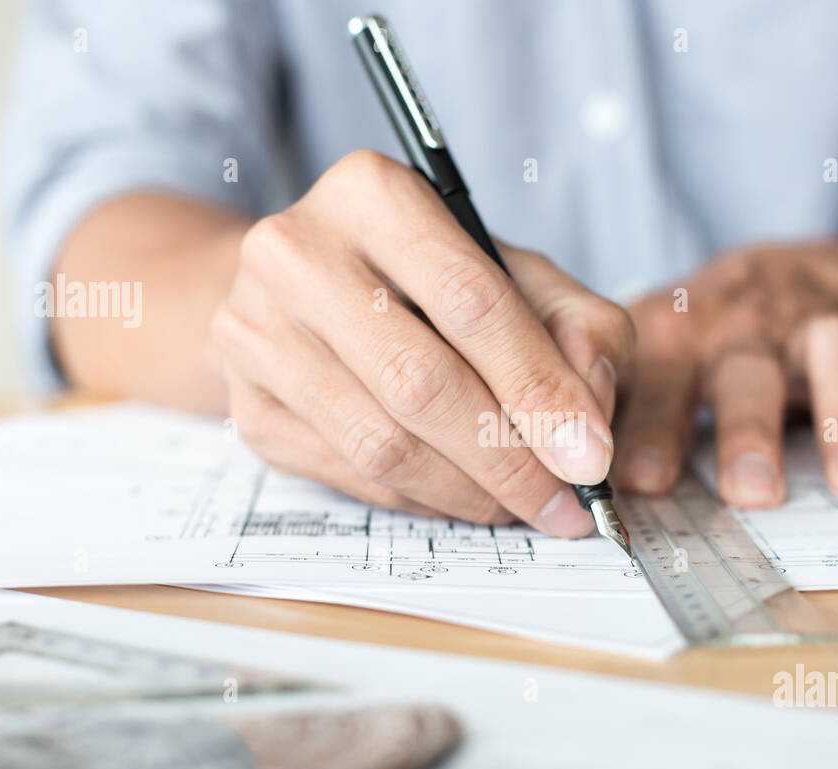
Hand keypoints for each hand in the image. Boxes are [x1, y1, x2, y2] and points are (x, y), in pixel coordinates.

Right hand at [212, 150, 634, 535]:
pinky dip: (422, 500)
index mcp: (372, 193)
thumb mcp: (518, 275)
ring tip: (523, 505)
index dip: (539, 389)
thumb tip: (588, 421)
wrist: (307, 291)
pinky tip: (464, 497)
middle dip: (509, 459)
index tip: (590, 457)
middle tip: (566, 504)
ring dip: (468, 492)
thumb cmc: (429, 280)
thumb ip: (578, 327)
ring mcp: (256, 332)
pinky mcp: (246, 406)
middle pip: (420, 381)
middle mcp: (296, 252)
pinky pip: (350, 475)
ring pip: (380, 442)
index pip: (471, 302)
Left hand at [614, 242, 837, 506]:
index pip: (662, 372)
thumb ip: (621, 402)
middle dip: (747, 429)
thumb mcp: (652, 353)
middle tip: (750, 493)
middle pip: (747, 365)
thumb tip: (563, 484)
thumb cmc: (705, 334)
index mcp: (680, 328)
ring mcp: (819, 322)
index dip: (653, 423)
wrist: (795, 271)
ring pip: (836, 350)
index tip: (642, 481)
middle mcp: (749, 321)